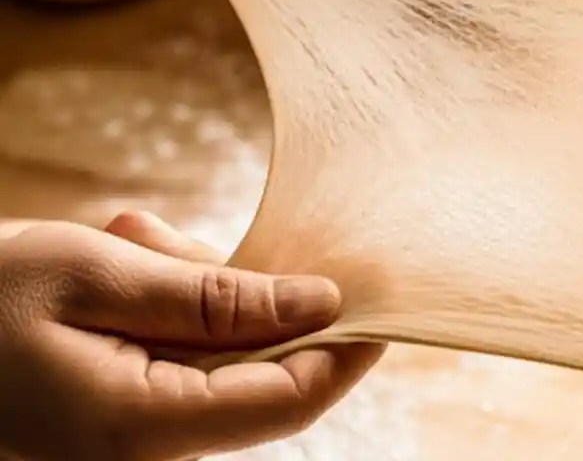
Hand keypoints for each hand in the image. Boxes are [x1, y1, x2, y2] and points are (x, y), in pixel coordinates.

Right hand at [0, 212, 384, 460]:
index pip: (292, 400)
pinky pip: (185, 348)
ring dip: (190, 285)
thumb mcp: (97, 278)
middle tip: (159, 243)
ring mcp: (137, 432)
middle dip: (237, 291)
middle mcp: (150, 448)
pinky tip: (119, 258)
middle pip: (260, 368)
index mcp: (145, 429)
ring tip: (122, 246)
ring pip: (222, 348)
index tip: (384, 286)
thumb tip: (325, 303)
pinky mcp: (128, 407)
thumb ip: (218, 298)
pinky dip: (165, 296)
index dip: (349, 346)